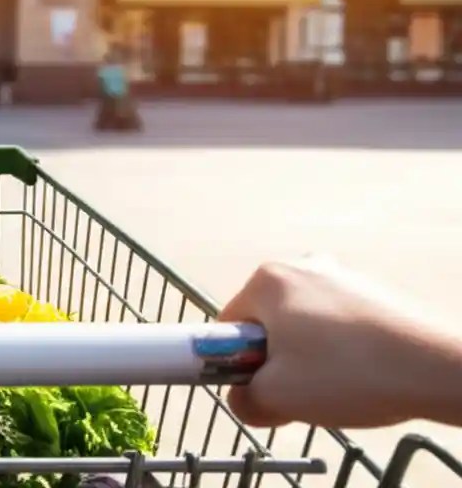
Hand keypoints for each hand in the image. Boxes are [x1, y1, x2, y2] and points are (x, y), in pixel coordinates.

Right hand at [220, 256, 461, 428]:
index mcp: (268, 280)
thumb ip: (244, 400)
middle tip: (298, 392)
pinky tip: (362, 375)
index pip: (227, 325)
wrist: (439, 368)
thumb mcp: (277, 398)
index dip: (235, 362)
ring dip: (310, 357)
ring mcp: (343, 275)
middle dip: (276, 360)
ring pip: (304, 325)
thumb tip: (245, 399)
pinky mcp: (375, 291)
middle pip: (267, 322)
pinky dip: (342, 351)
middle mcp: (303, 265)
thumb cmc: (350, 374)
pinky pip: (339, 324)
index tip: (256, 386)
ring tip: (337, 387)